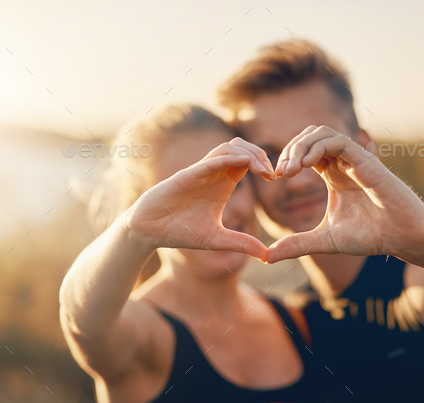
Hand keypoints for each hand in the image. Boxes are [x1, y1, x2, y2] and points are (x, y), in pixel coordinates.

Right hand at [125, 138, 274, 260]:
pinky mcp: (188, 175)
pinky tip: (244, 164)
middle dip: (260, 155)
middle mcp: (213, 174)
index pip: (248, 162)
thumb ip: (241, 243)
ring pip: (228, 147)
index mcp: (222, 184)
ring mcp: (201, 172)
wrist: (149, 231)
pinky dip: (229, 157)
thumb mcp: (217, 239)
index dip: (264, 165)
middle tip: (272, 173)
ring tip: (263, 170)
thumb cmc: (179, 231)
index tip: (274, 179)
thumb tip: (266, 255)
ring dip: (249, 153)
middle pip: (242, 148)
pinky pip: (211, 160)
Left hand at [266, 125, 423, 262]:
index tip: (274, 177)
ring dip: (300, 145)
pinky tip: (304, 166)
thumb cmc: (371, 236)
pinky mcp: (366, 160)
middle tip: (279, 172)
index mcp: (333, 175)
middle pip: (309, 138)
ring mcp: (354, 159)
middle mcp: (342, 163)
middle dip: (289, 150)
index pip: (304, 153)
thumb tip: (266, 257)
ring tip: (289, 169)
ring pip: (321, 133)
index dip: (286, 159)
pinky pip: (338, 141)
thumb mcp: (324, 241)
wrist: (403, 238)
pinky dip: (317, 147)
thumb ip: (297, 245)